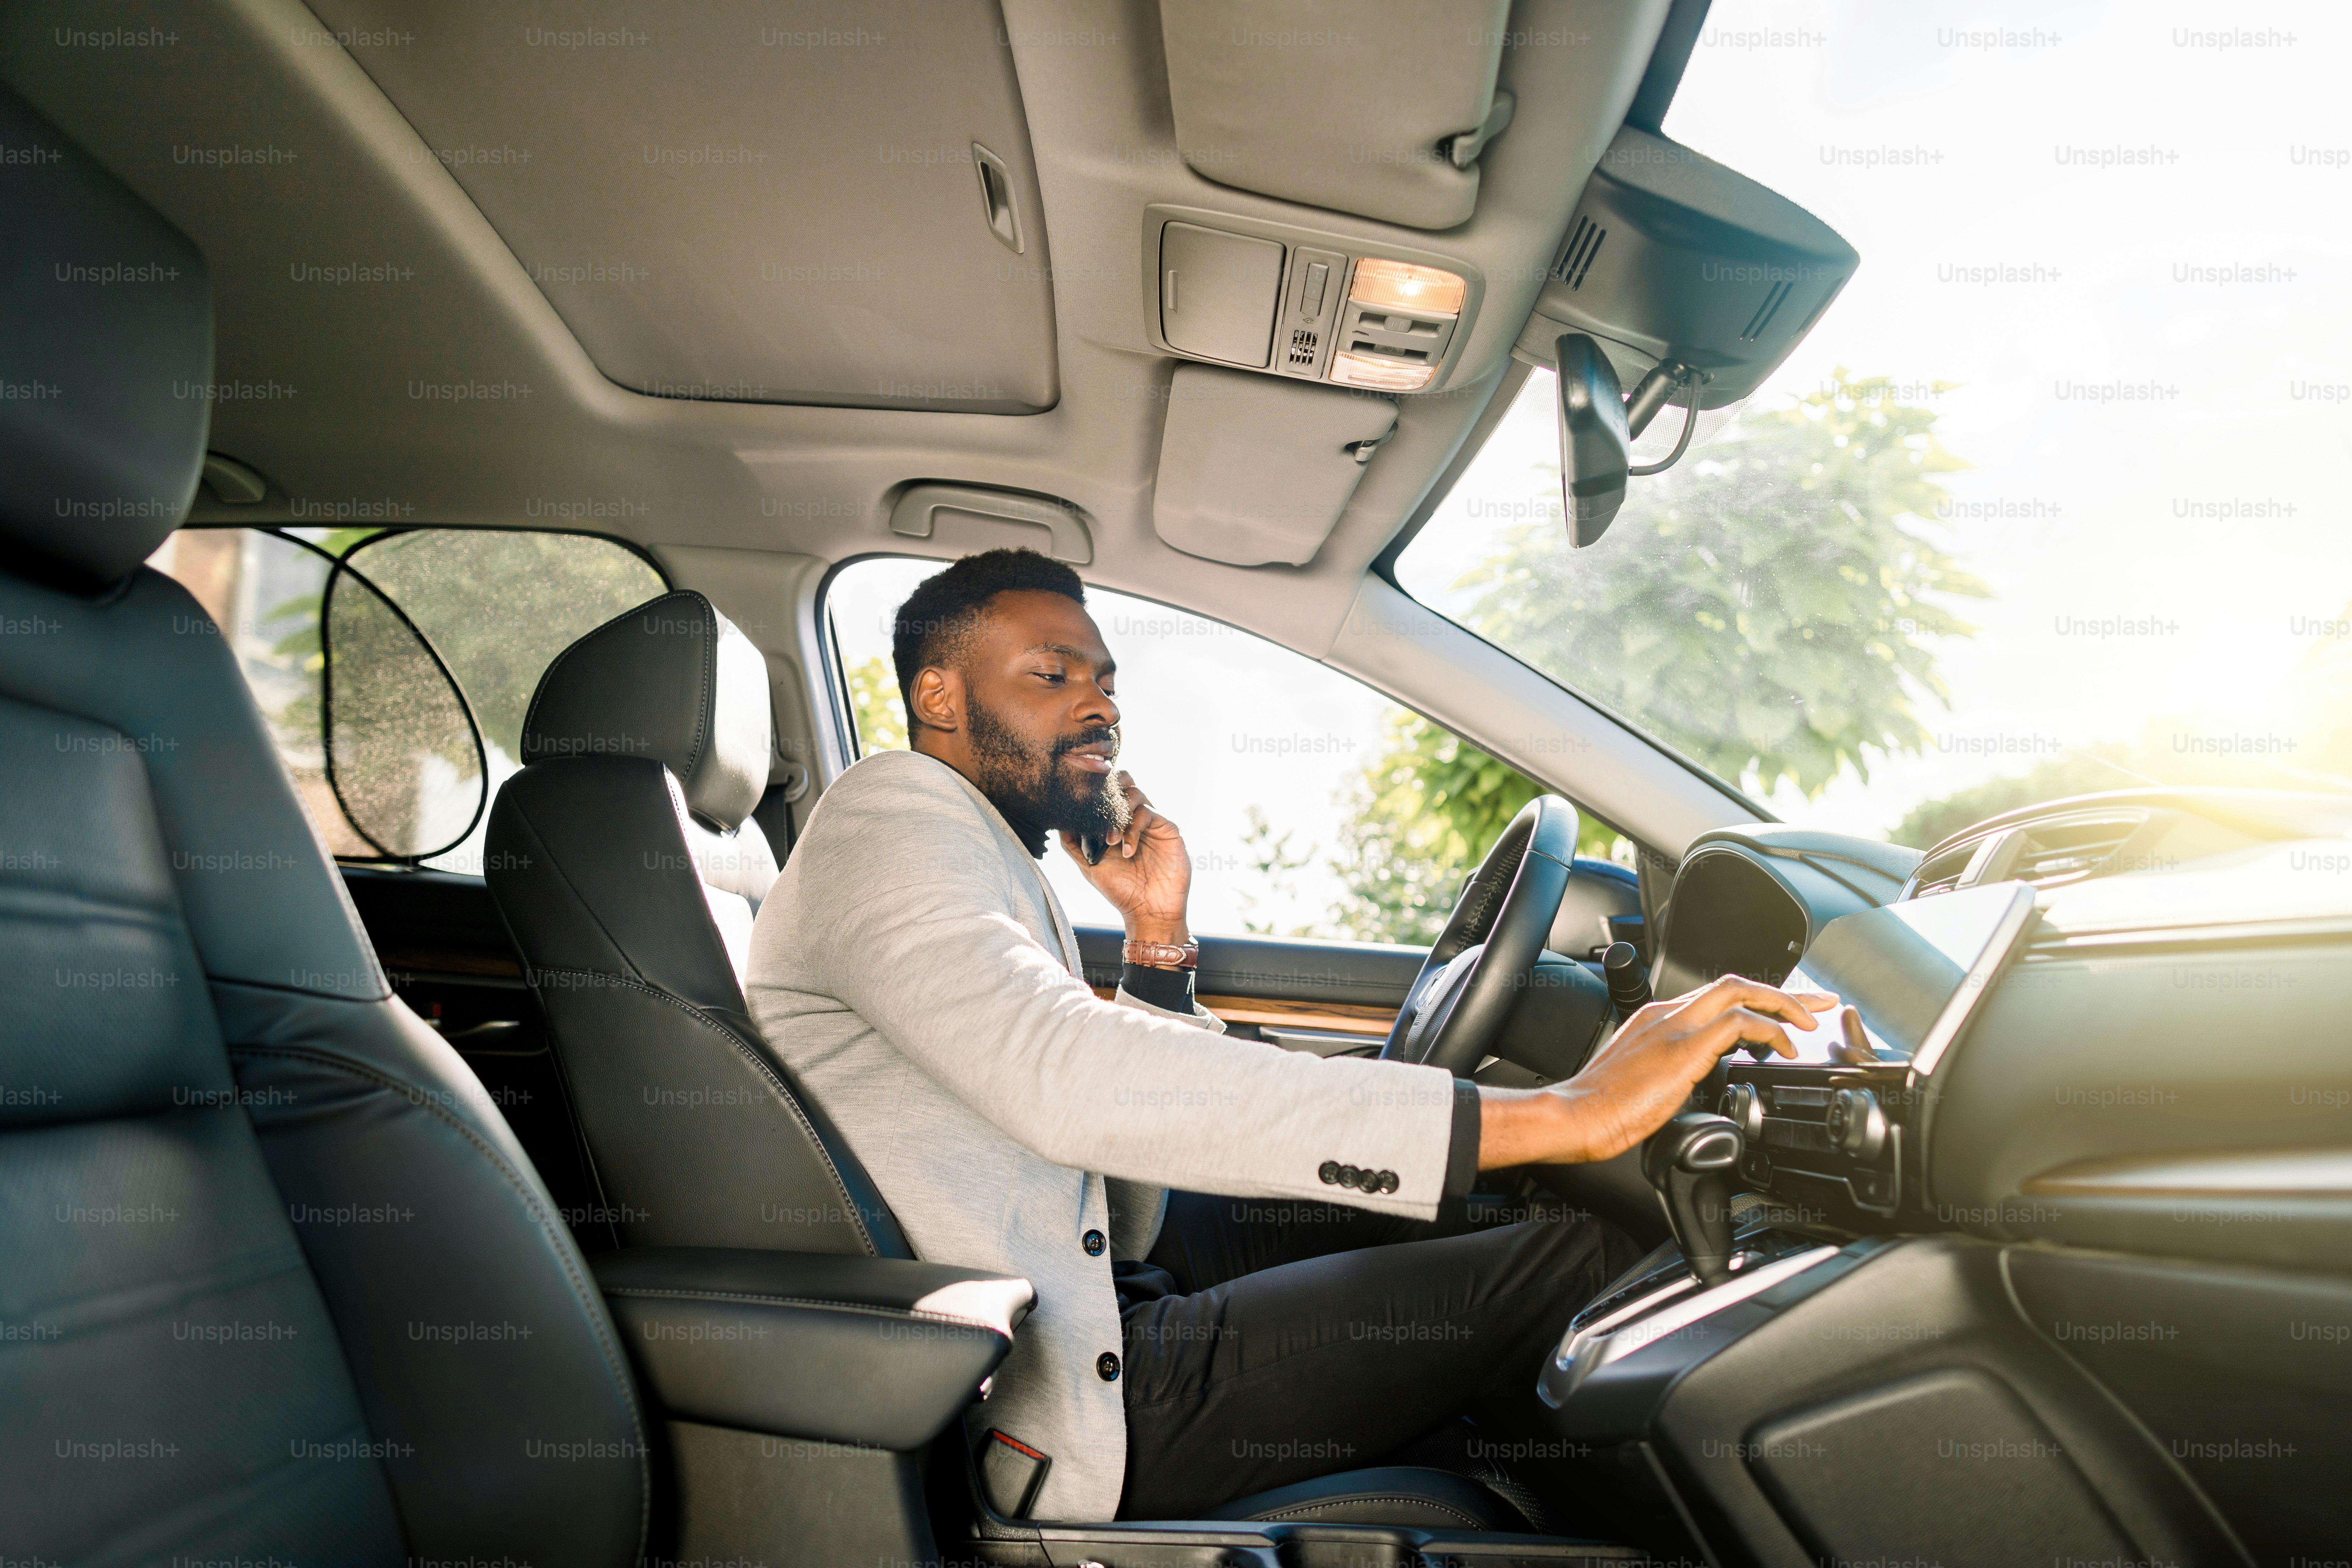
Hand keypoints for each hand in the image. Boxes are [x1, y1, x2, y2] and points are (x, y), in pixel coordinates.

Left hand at [1061, 771, 1191, 945]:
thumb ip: (1073, 844)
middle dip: (1112, 791)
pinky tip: (1127, 851)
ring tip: (1111, 841)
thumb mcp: (1089, 866)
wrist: (1149, 911)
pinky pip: (1149, 814)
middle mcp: (1136, 819)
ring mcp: (1152, 823)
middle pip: (1126, 783)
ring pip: (1136, 794)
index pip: (1110, 794)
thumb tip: (1058, 823)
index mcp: (1118, 824)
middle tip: (1101, 809)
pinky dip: (1134, 829)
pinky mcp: (1168, 829)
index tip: (1083, 801)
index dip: (1098, 791)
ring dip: (1119, 815)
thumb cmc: (1121, 890)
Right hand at [1478, 975, 1838, 1168]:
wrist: (1574, 1115)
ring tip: (1808, 1024)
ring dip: (1782, 1005)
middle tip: (1816, 1004)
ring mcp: (1674, 1027)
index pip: (1714, 997)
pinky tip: (1782, 1048)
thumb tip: (1694, 1088)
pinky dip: (1768, 1030)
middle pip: (1734, 985)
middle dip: (1783, 993)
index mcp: (1656, 1020)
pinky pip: (1738, 1023)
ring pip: (1740, 993)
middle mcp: (1666, 1014)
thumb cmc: (1599, 1108)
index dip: (1754, 1002)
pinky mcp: (1682, 1048)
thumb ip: (1671, 1074)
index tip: (1780, 1015)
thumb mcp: (1642, 1082)